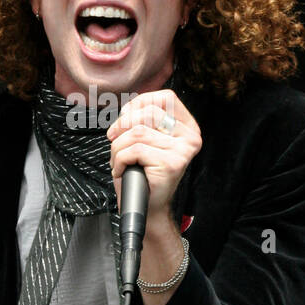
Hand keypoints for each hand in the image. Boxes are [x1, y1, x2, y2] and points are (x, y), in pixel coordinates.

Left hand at [106, 89, 200, 219]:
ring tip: (119, 160)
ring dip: (118, 147)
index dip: (139, 103)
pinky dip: (118, 160)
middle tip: (115, 140)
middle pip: (148, 112)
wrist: (147, 206)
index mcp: (187, 127)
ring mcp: (182, 151)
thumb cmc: (143, 173)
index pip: (165, 98)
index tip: (125, 119)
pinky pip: (133, 150)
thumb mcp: (147, 139)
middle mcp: (190, 137)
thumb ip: (144, 120)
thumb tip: (128, 108)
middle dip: (123, 125)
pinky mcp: (170, 164)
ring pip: (137, 132)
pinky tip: (121, 170)